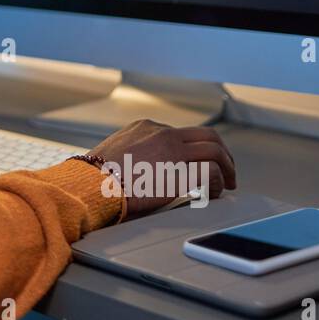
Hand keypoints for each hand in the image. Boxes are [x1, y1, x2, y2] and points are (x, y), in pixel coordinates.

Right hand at [90, 119, 236, 220]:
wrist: (90, 185)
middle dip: (220, 152)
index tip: (198, 162)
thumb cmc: (94, 177)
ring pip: (215, 150)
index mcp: (145, 127)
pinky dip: (218, 182)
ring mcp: (174, 150)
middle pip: (206, 135)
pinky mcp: (182, 172)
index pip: (181, 133)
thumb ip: (131, 154)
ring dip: (226, 167)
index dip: (195, 149)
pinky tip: (215, 192)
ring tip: (227, 182)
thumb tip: (139, 170)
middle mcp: (163, 133)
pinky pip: (212, 172)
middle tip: (226, 169)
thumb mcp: (112, 154)